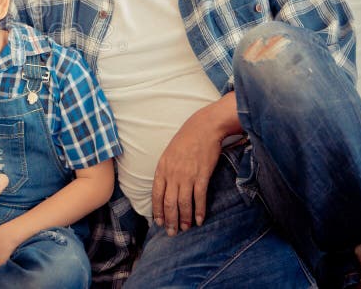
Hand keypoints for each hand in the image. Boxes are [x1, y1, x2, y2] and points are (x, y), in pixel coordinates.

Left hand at [151, 95, 238, 234]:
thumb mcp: (169, 153)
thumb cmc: (186, 139)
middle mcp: (172, 174)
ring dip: (184, 218)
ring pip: (183, 203)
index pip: (156, 195)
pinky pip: (199, 198)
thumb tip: (164, 187)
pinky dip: (199, 211)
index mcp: (162, 168)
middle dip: (170, 220)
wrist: (203, 128)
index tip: (159, 222)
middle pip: (169, 202)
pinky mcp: (202, 176)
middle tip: (172, 232)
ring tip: (185, 229)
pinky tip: (199, 220)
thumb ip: (166, 170)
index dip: (157, 210)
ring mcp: (187, 175)